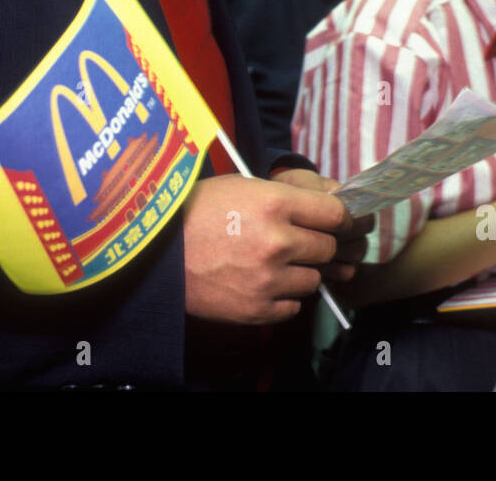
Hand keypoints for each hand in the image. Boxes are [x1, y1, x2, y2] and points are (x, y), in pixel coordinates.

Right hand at [181, 174, 352, 324]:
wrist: (154, 252)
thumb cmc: (197, 211)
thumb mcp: (243, 185)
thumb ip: (291, 193)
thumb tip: (336, 197)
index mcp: (274, 204)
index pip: (336, 214)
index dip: (340, 218)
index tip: (335, 222)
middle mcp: (277, 242)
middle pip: (329, 248)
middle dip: (319, 244)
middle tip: (300, 241)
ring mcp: (268, 279)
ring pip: (315, 279)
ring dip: (301, 271)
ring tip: (274, 262)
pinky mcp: (257, 308)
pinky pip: (294, 305)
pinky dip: (284, 296)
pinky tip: (262, 281)